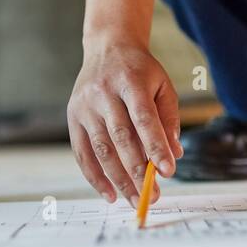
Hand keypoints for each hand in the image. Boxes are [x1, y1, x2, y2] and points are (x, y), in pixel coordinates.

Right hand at [66, 39, 182, 205]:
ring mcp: (85, 105)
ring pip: (101, 148)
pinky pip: (82, 152)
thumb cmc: (140, 71)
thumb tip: (174, 155)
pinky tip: (109, 194)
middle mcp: (104, 93)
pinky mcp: (72, 116)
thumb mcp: (162, 86)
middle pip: (121, 137)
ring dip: (118, 179)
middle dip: (138, 170)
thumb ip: (169, 119)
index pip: (144, 118)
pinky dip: (94, 176)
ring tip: (135, 199)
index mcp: (130, 81)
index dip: (155, 146)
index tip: (167, 172)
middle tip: (153, 195)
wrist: (107, 47)